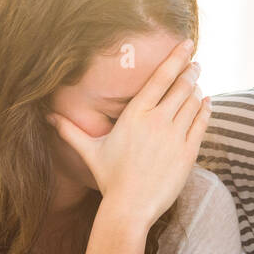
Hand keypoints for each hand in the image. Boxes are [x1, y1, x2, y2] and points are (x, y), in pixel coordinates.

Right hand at [47, 39, 210, 231]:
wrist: (129, 208)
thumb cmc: (109, 179)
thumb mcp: (89, 151)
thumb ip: (70, 131)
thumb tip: (47, 117)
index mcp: (135, 115)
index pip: (160, 77)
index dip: (176, 58)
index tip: (187, 45)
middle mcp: (157, 121)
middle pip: (181, 86)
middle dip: (190, 70)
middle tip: (195, 63)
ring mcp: (174, 137)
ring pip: (193, 102)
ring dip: (197, 88)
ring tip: (197, 83)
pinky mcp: (187, 153)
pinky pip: (201, 123)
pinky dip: (205, 109)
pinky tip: (206, 102)